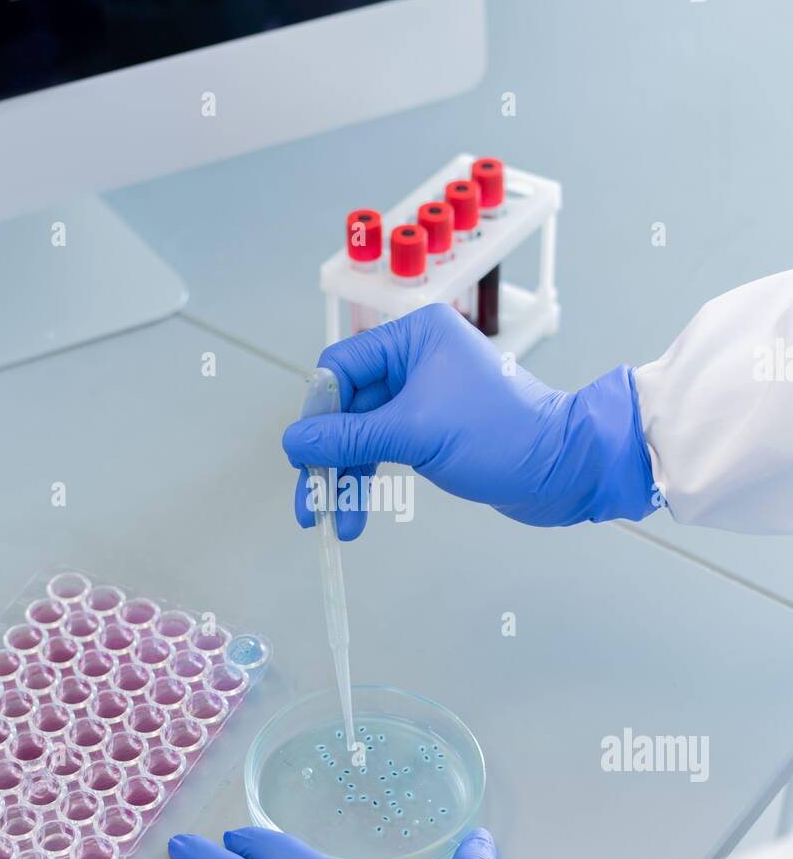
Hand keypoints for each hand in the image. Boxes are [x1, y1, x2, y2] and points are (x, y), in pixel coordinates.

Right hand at [283, 302, 655, 535]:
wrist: (563, 470)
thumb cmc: (503, 436)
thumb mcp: (415, 434)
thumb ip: (350, 437)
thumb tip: (294, 442)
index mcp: (415, 337)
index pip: (341, 367)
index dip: (319, 414)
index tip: (304, 456)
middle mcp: (416, 358)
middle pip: (347, 407)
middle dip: (328, 457)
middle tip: (311, 502)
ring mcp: (423, 396)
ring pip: (362, 435)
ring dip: (345, 478)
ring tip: (334, 522)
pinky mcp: (431, 429)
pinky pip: (383, 450)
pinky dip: (368, 481)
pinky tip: (355, 514)